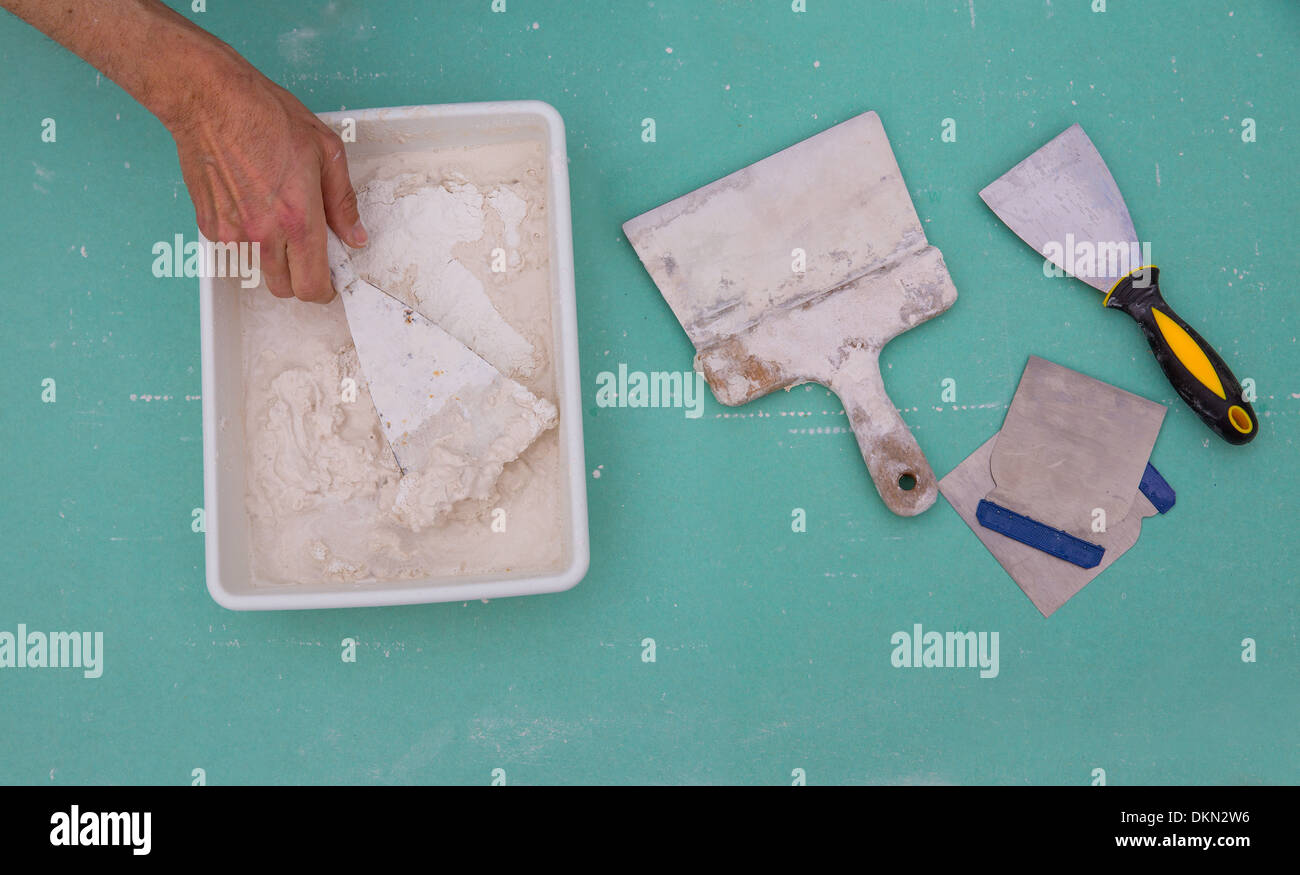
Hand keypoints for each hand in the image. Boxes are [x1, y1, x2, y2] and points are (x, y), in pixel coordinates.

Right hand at [169, 53, 366, 302]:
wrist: (210, 99)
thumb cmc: (269, 116)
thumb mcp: (326, 151)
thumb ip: (342, 202)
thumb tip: (356, 237)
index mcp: (298, 219)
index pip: (311, 287)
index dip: (324, 291)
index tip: (329, 282)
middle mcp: (263, 234)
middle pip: (284, 289)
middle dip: (299, 278)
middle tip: (306, 251)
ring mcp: (232, 232)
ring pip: (258, 270)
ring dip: (272, 258)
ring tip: (275, 217)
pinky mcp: (208, 224)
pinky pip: (234, 249)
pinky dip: (246, 239)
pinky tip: (249, 203)